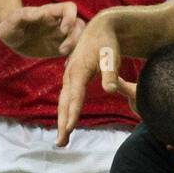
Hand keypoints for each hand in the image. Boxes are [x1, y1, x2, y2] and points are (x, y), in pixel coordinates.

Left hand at [0, 1, 83, 58]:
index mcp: (50, 13)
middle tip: (62, 50)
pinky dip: (74, 57)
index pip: (69, 8)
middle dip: (75, 37)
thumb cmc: (11, 25)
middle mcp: (59, 23)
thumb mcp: (14, 20)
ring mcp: (61, 35)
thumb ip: (25, 15)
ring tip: (62, 55)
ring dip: (75, 47)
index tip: (63, 30)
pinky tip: (65, 64)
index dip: (71, 18)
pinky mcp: (60, 47)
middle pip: (79, 24)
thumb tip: (39, 13)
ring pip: (79, 37)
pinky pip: (74, 50)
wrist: (11, 38)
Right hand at [57, 12, 132, 145]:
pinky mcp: (71, 78)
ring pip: (63, 102)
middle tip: (61, 144)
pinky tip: (66, 123)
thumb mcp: (112, 55)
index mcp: (78, 71)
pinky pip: (66, 98)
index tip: (69, 129)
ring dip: (62, 121)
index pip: (75, 97)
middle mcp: (70, 75)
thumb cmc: (108, 43)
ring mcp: (69, 76)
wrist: (101, 28)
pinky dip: (64, 112)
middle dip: (62, 124)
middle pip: (64, 103)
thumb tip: (111, 90)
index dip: (72, 113)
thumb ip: (111, 73)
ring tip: (62, 140)